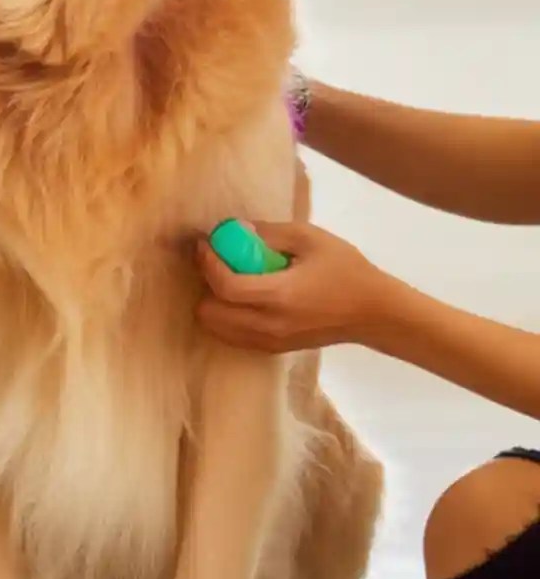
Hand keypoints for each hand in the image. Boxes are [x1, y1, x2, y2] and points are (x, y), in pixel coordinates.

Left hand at [195, 222, 396, 352]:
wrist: (374, 313)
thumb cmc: (346, 270)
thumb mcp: (311, 239)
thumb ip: (269, 233)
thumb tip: (235, 229)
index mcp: (279, 296)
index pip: (225, 286)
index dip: (207, 263)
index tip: (204, 243)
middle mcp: (269, 324)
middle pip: (210, 313)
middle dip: (205, 285)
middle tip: (216, 262)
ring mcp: (270, 341)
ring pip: (217, 328)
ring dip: (213, 303)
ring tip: (229, 279)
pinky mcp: (273, 349)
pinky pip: (233, 337)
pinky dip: (226, 317)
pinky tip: (243, 297)